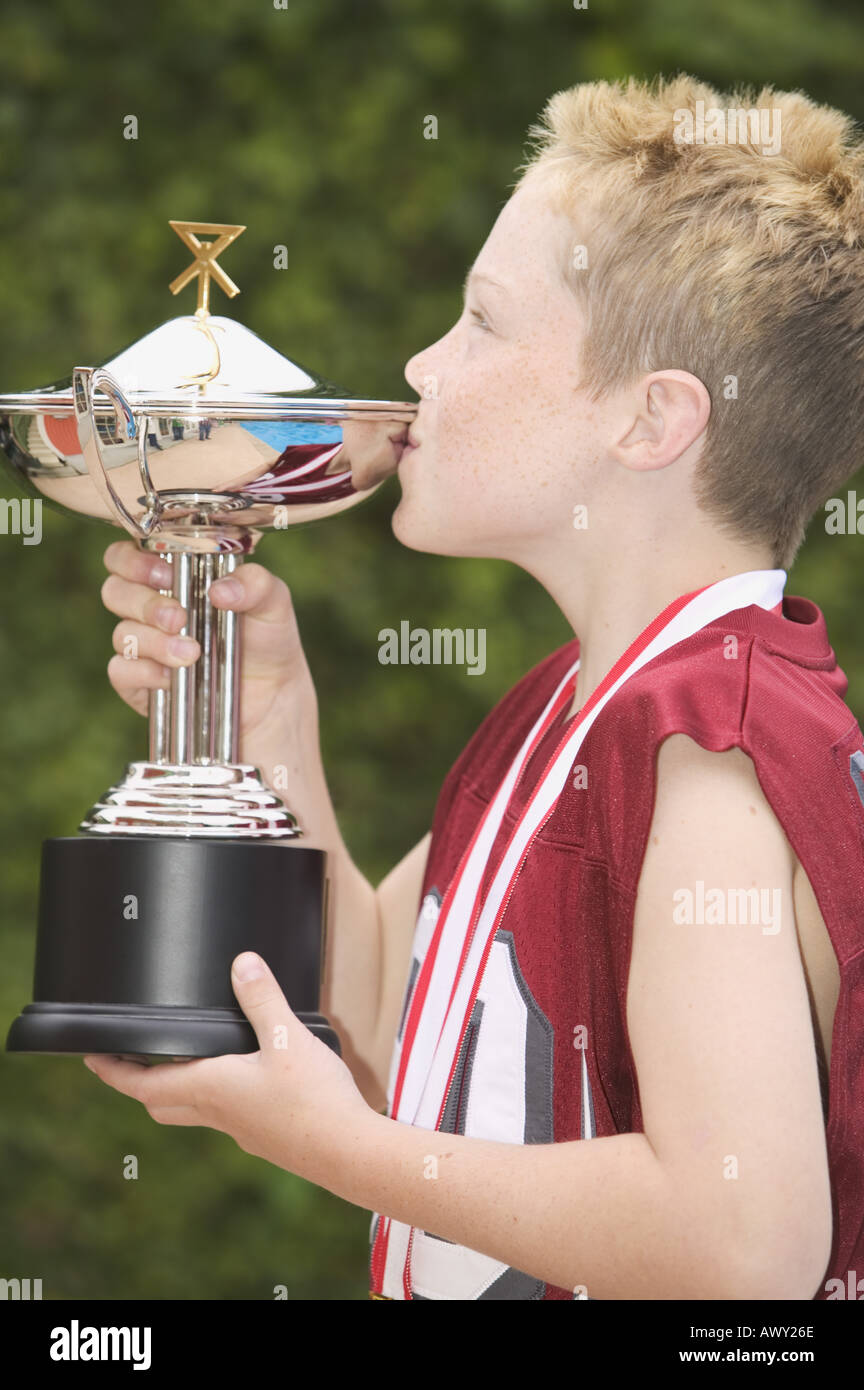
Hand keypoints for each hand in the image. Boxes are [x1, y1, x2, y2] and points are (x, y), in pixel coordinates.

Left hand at [82, 952, 371, 1184]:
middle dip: (141, 1082)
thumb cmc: (314, 1100)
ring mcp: (242, 1131)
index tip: (91, 1058)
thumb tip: (240, 963)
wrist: (350, 1154)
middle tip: (132, 1059)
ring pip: (194, 1112)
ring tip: (185, 1060)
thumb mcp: (287, 1037)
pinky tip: (244, 1080)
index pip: (142, 1084)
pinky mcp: (267, 1138)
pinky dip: (218, 1096)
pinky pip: (228, 1116)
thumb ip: (262, 998)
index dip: (112, 1071)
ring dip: (180, 1088)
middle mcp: (218, 1114)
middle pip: (161, 1103)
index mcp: (209, 1089)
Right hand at [101, 541, 316, 741]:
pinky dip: (143, 672)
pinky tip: (171, 676)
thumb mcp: (273, 603)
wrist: (274, 696)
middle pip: (115, 592)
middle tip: (178, 617)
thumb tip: (219, 590)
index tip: (165, 572)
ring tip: (192, 653)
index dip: (133, 560)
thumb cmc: (266, 639)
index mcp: (173, 576)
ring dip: (154, 642)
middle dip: (145, 603)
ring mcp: (143, 647)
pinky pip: (120, 672)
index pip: (127, 556)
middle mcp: (150, 608)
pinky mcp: (140, 684)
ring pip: (121, 634)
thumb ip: (255, 584)